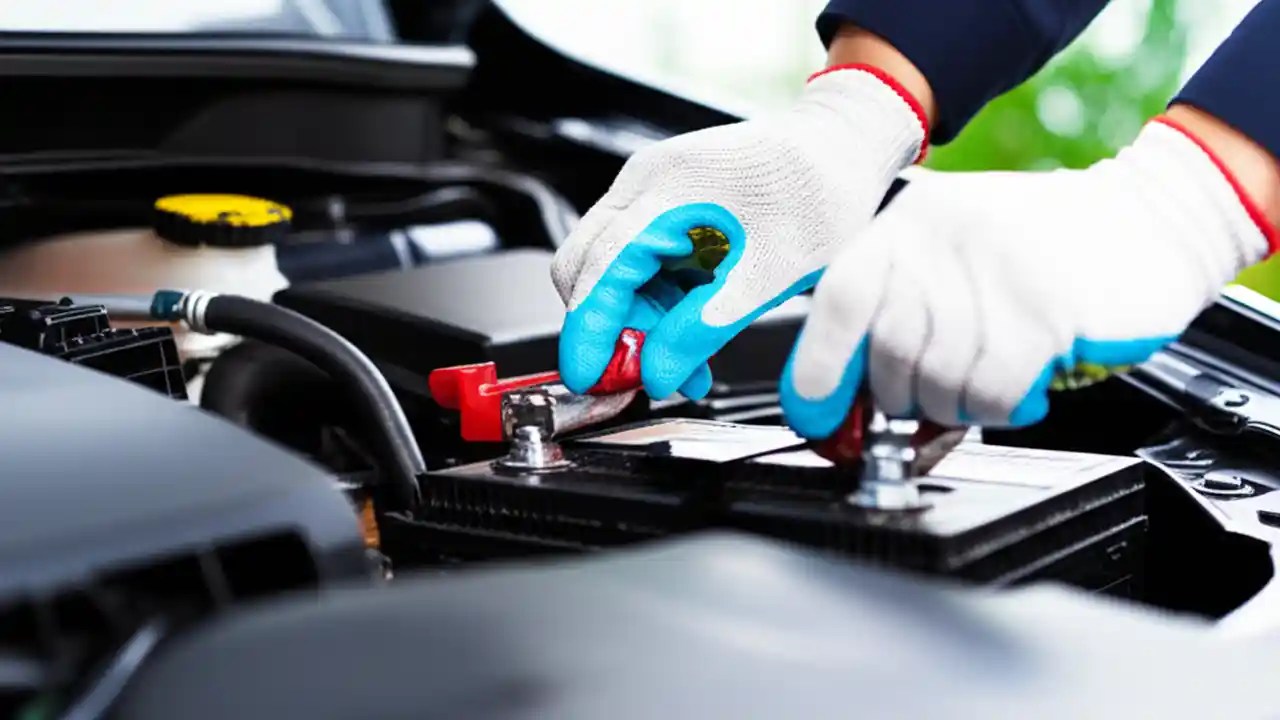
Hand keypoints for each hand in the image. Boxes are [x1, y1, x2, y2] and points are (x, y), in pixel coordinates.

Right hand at [551, 64, 927, 399]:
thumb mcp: (773, 271)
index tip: (585, 375)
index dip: (587, 328)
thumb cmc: (821, 189)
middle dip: (607, 328)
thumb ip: (707, 325)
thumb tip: (659, 373)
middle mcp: (646, 183)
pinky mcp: (663, 205)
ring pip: (608, 270)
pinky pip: (635, 261)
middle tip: (643, 375)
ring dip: (635, 321)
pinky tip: (687, 328)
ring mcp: (651, 191)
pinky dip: (652, 302)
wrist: (844, 144)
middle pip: (587, 268)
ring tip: (686, 361)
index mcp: (666, 189)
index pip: (600, 267)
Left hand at [781, 118, 1276, 437]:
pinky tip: (1017, 389)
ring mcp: (997, 271)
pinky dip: (998, 408)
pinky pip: (991, 391)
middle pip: (889, 350)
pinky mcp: (1046, 310)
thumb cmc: (1043, 252)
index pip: (839, 300)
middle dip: (904, 397)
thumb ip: (901, 309)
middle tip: (931, 402)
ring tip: (983, 386)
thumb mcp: (956, 255)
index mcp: (910, 222)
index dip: (818, 370)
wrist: (1150, 218)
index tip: (817, 415)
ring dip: (957, 404)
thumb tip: (849, 398)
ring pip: (938, 377)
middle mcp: (945, 238)